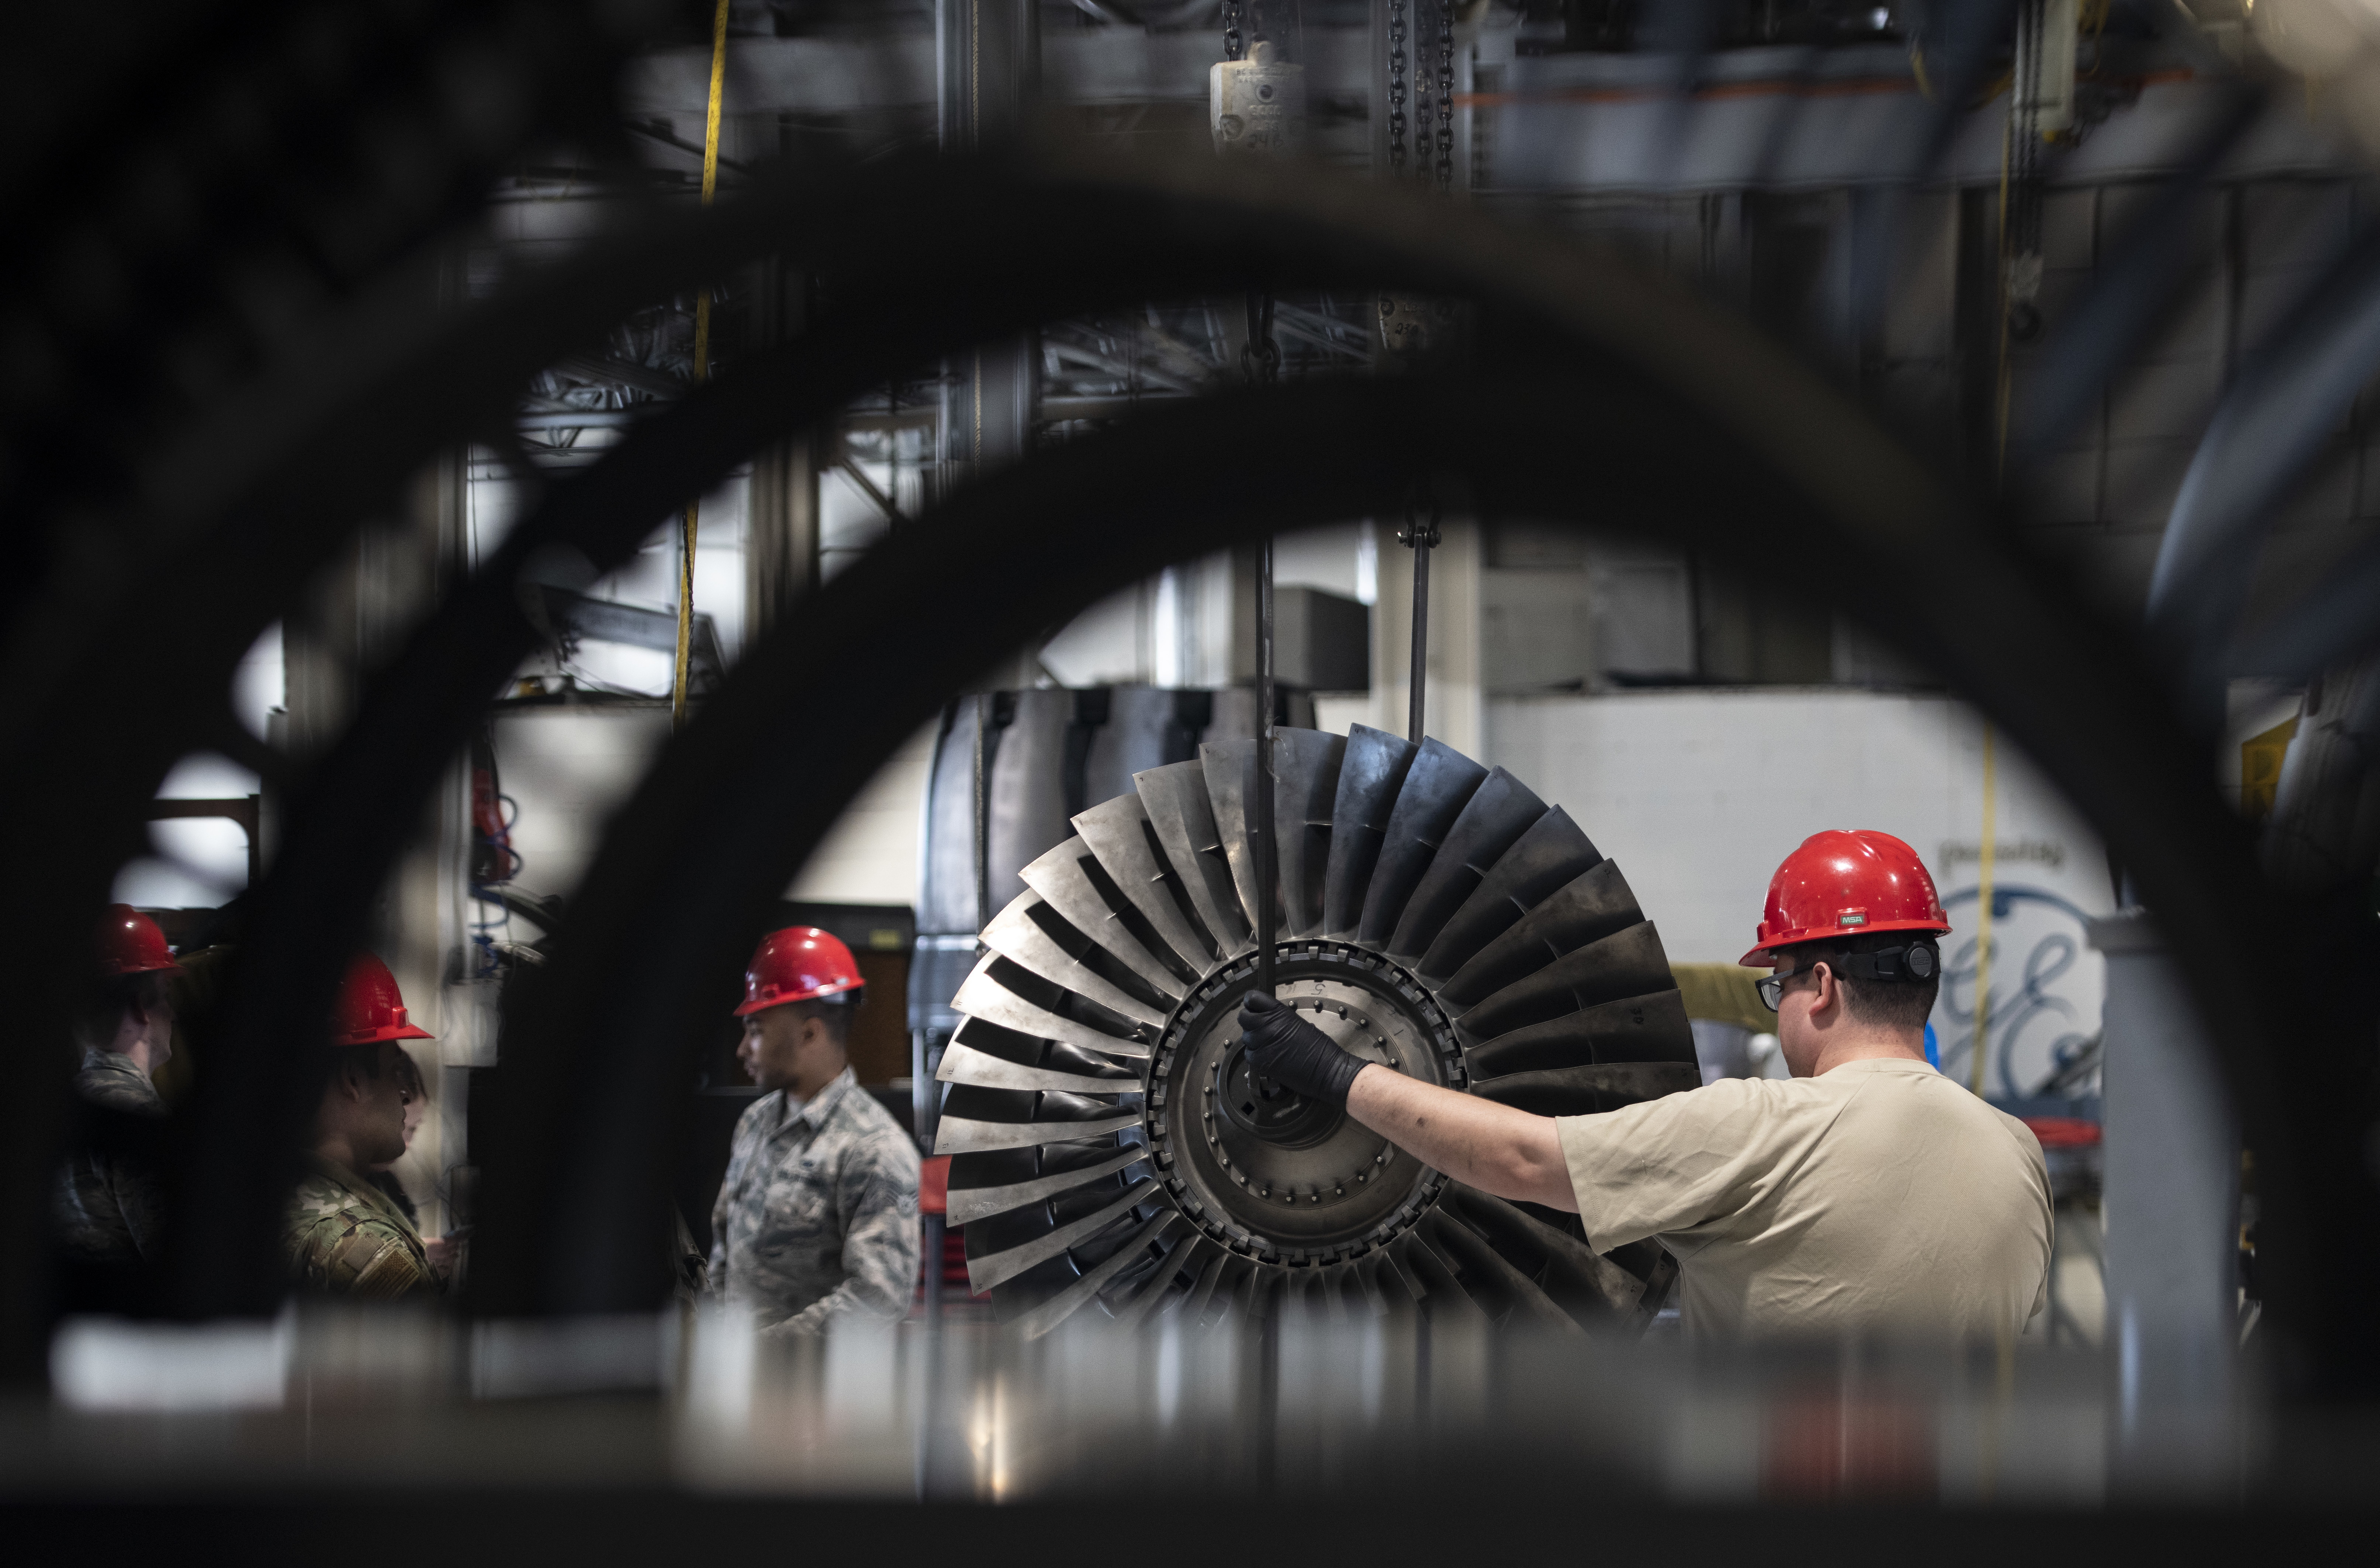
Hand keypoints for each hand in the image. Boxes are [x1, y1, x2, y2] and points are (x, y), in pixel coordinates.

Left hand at [1237, 992, 1369, 1106]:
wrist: (1326, 1070)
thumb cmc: (1319, 1047)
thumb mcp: (1298, 1022)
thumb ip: (1277, 1017)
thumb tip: (1264, 1015)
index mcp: (1279, 1013)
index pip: (1252, 998)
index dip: (1251, 1003)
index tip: (1253, 1007)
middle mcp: (1267, 1026)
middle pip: (1243, 1017)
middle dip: (1249, 1020)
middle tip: (1259, 1027)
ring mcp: (1262, 1044)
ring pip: (1246, 1037)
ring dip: (1253, 1039)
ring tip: (1268, 1044)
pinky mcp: (1261, 1061)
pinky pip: (1249, 1054)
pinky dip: (1255, 1055)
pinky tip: (1268, 1055)